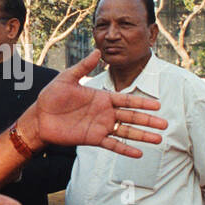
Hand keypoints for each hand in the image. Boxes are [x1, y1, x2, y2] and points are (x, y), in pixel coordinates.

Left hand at [22, 50, 166, 156]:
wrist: (39, 118)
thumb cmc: (51, 97)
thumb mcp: (67, 78)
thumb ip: (83, 66)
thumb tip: (98, 51)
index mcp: (102, 97)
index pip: (127, 99)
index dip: (142, 102)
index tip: (157, 104)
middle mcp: (105, 113)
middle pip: (131, 116)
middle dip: (148, 120)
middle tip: (164, 124)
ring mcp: (100, 127)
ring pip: (126, 132)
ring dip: (142, 136)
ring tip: (158, 140)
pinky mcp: (93, 139)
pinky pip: (112, 145)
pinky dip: (125, 149)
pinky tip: (138, 153)